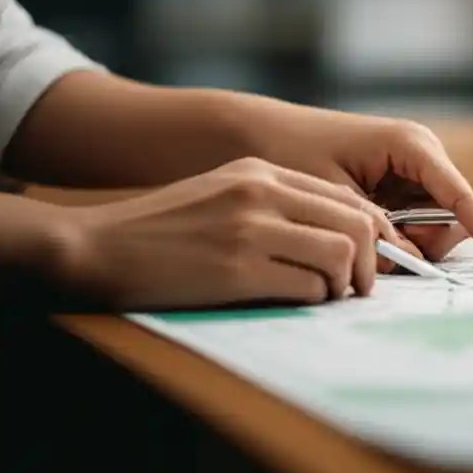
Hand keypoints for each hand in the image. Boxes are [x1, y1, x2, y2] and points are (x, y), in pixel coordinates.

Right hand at [59, 157, 415, 308]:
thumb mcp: (226, 193)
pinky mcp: (238, 269)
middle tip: (360, 285)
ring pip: (341, 254)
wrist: (98, 246)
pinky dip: (313, 299)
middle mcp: (263, 193)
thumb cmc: (165, 230)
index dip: (374, 231)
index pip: (348, 197)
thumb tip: (342, 236)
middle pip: (358, 223)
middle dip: (371, 261)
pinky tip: (295, 300)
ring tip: (326, 294)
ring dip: (344, 283)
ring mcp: (251, 229)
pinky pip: (307, 287)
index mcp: (263, 172)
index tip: (373, 257)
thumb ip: (278, 204)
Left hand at [252, 107, 472, 272]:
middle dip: (423, 245)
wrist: (256, 134)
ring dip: (405, 244)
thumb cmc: (289, 153)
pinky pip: (414, 224)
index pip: (463, 198)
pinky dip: (395, 238)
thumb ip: (377, 231)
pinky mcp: (400, 185)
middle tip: (377, 252)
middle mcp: (422, 155)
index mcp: (412, 145)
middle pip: (451, 218)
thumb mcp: (333, 198)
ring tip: (359, 237)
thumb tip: (409, 262)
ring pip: (433, 227)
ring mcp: (413, 170)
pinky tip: (364, 230)